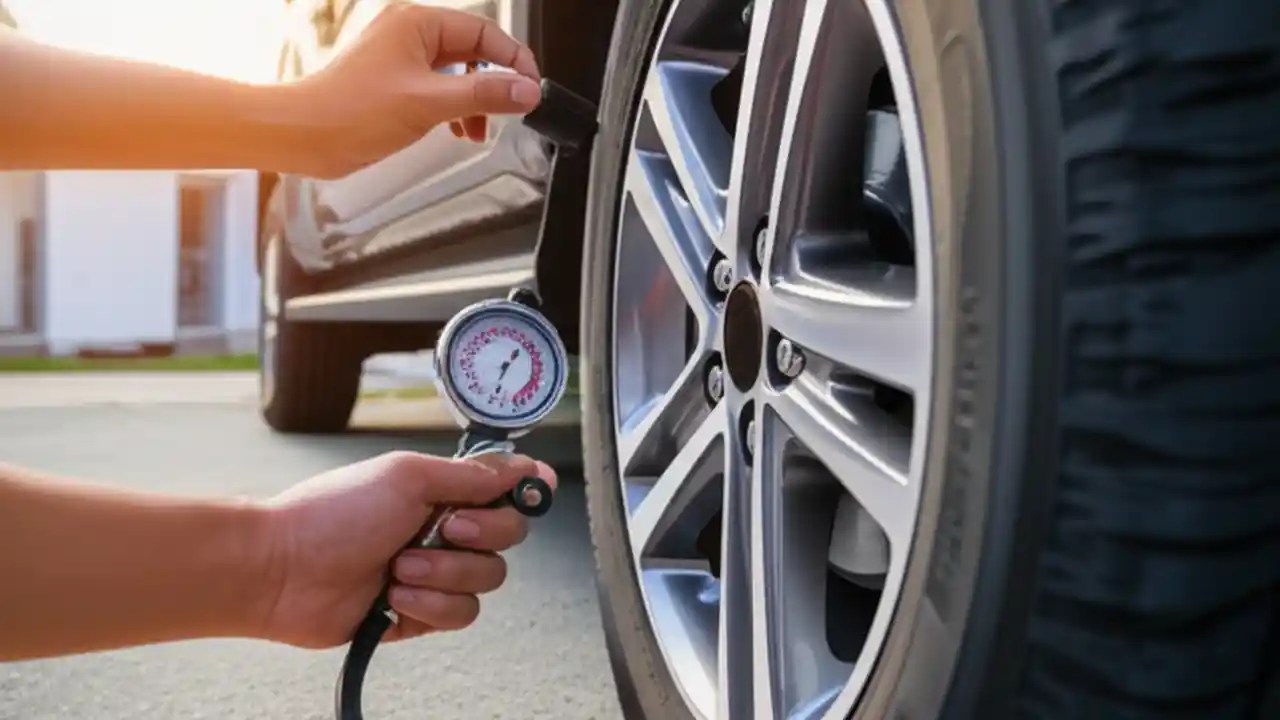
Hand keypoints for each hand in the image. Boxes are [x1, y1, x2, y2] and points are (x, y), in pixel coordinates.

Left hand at [255, 451, 555, 648]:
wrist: (283, 570)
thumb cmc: (332, 514)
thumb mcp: (407, 476)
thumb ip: (472, 475)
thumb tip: (522, 466)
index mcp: (442, 490)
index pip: (505, 491)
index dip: (526, 493)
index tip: (538, 492)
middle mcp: (443, 530)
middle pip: (506, 537)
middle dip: (480, 536)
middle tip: (442, 530)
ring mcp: (433, 573)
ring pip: (486, 580)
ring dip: (445, 574)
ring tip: (400, 568)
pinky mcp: (420, 614)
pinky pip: (459, 616)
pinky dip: (430, 606)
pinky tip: (394, 597)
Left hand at [287, 3, 541, 177]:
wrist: (304, 136)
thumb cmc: (350, 111)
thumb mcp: (430, 103)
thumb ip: (484, 95)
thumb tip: (527, 90)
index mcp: (417, 23)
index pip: (483, 31)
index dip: (513, 60)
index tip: (532, 87)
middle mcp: (409, 33)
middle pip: (473, 52)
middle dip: (493, 84)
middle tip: (511, 110)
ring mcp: (401, 58)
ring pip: (458, 74)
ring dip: (475, 101)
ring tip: (478, 128)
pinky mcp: (395, 83)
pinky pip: (440, 89)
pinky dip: (455, 109)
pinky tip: (457, 130)